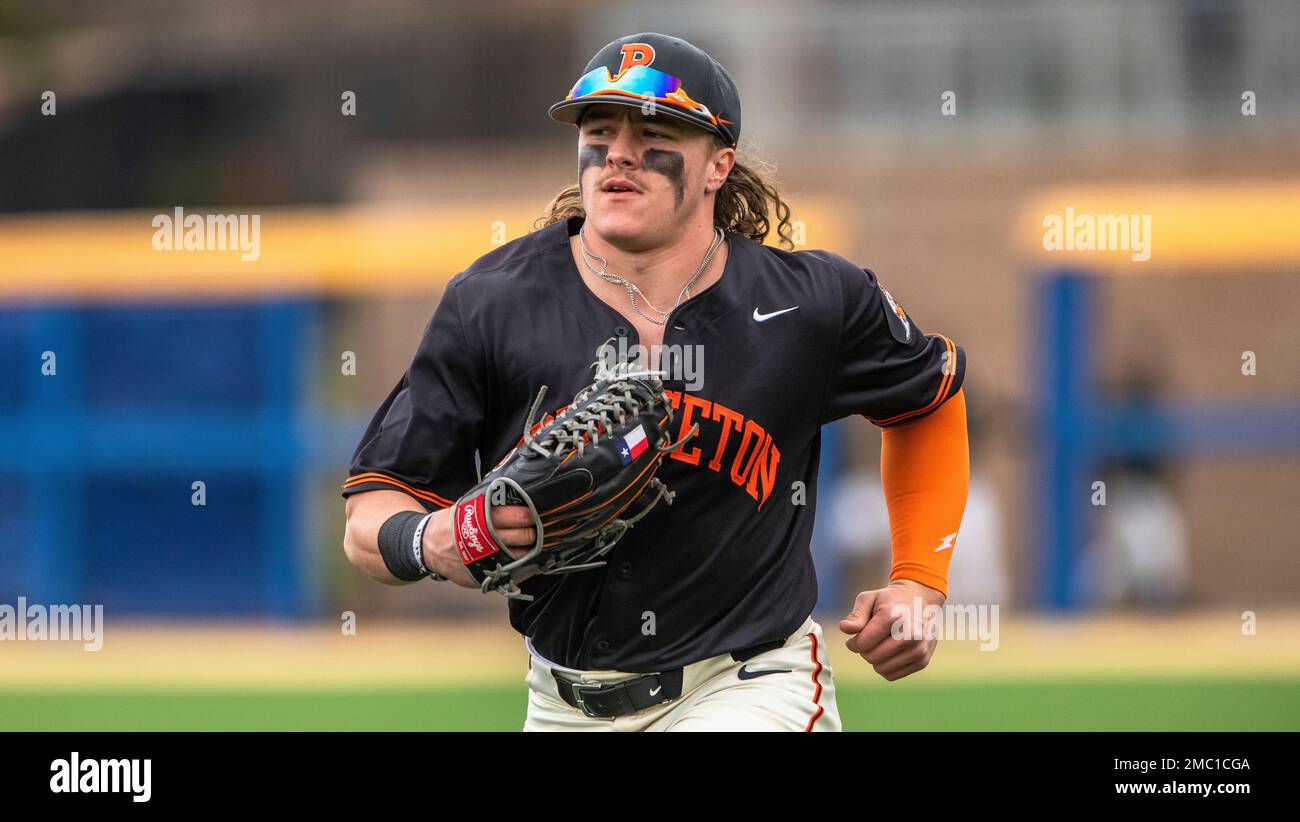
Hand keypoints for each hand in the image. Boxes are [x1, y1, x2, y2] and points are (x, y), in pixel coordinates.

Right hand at [421, 505, 536, 587]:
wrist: (428, 546)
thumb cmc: (451, 524)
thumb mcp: (467, 507)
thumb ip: (490, 505)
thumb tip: (517, 498)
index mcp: (484, 519)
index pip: (518, 516)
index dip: (531, 515)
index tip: (537, 513)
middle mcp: (488, 540)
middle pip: (524, 536)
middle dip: (534, 532)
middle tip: (538, 529)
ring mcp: (487, 560)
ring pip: (520, 556)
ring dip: (530, 551)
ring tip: (532, 545)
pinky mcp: (484, 575)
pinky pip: (510, 574)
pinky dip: (521, 568)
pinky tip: (525, 562)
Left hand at [838, 579, 946, 681]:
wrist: (920, 600)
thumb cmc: (889, 600)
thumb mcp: (869, 599)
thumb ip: (856, 615)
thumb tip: (844, 628)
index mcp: (894, 617)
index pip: (863, 643)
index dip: (853, 642)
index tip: (856, 634)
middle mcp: (911, 634)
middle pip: (871, 657)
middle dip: (864, 650)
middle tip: (870, 638)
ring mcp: (919, 649)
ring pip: (881, 669)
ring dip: (875, 659)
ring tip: (881, 643)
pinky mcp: (922, 661)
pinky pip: (892, 675)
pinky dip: (886, 666)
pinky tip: (891, 651)